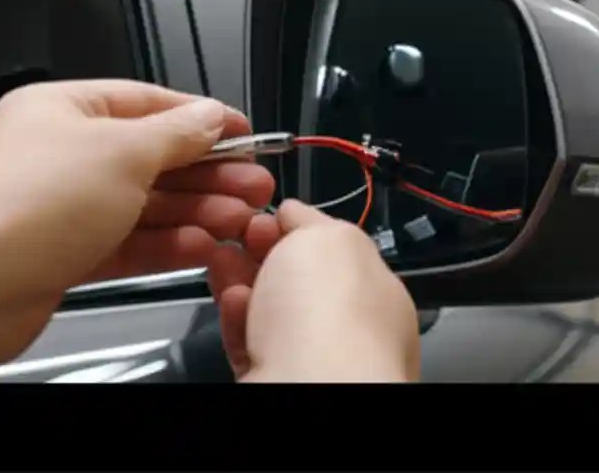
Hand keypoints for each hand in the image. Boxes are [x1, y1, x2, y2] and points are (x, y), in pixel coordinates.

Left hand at [0, 79, 273, 377]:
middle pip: (152, 157)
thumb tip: (209, 116)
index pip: (147, 103)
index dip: (201, 117)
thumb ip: (176, 134)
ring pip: (144, 204)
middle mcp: (60, 154)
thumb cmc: (21, 207)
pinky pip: (127, 244)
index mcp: (62, 109)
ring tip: (238, 220)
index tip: (243, 132)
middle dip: (208, 173)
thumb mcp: (122, 152)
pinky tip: (199, 247)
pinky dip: (166, 246)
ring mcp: (62, 207)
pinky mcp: (64, 255)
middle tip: (253, 185)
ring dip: (195, 212)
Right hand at [207, 200, 420, 382]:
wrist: (311, 385)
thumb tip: (294, 214)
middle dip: (264, 253)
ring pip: (270, 312)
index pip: (338, 252)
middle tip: (237, 232)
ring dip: (243, 280)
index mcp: (378, 289)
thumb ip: (312, 222)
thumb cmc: (333, 313)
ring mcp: (313, 356)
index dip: (300, 228)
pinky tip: (228, 297)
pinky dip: (236, 317)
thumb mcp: (329, 236)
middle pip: (300, 283)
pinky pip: (251, 342)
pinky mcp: (275, 379)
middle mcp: (350, 328)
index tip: (269, 212)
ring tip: (220, 257)